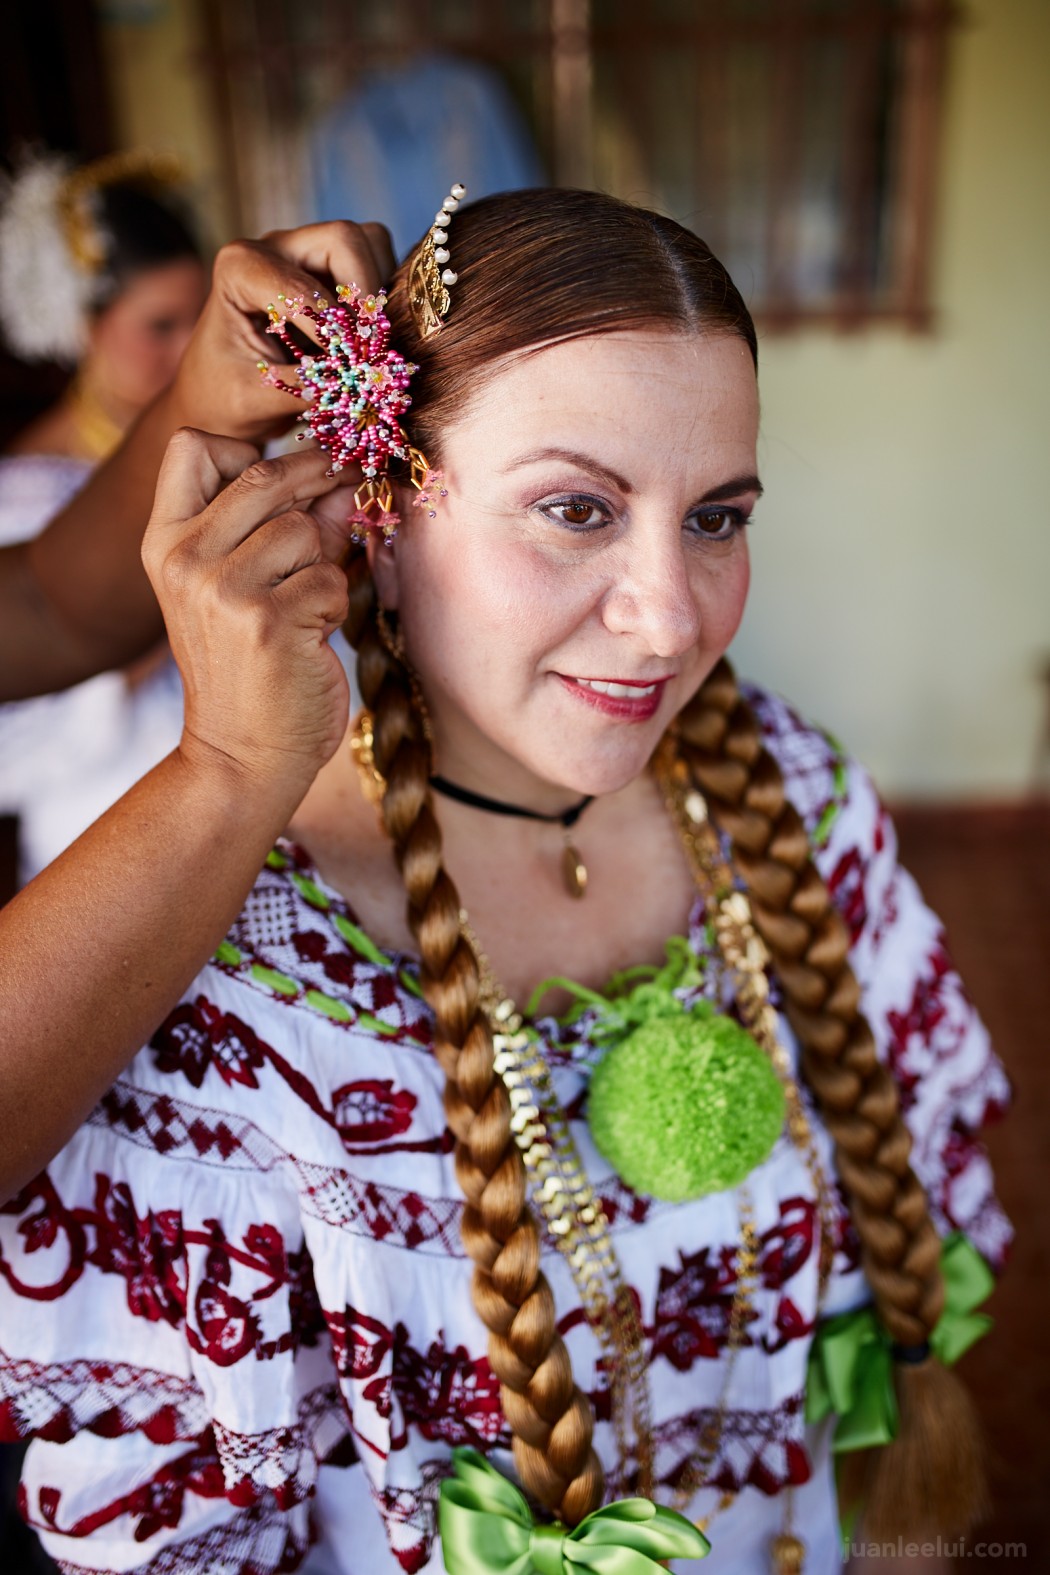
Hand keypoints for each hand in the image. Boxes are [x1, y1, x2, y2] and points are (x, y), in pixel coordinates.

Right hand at [142, 430, 357, 804]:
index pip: (192, 446)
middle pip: (263, 474)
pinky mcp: (270, 622)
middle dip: (314, 484)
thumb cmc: (248, 668)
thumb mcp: (241, 588)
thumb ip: (286, 527)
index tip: (285, 474)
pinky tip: (314, 636)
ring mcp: (224, 590)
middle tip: (346, 494)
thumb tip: (346, 475)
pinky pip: (331, 578)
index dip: (248, 450)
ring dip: (323, 561)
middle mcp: (185, 560)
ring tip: (305, 604)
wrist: (242, 756)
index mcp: (164, 543)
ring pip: (304, 529)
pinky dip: (336, 604)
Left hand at [171, 220, 395, 443]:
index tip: (347, 368)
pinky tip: (369, 341)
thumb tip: (357, 383)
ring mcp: (307, 255)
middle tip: (368, 348)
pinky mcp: (332, 271)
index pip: (301, 285)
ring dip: (379, 295)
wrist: (218, 397)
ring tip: (369, 344)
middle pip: (344, 240)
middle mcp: (275, 249)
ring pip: (369, 244)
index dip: (332, 328)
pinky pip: (378, 266)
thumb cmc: (224, 396)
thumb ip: (303, 387)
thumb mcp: (255, 399)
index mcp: (239, 270)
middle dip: (366, 294)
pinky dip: (384, 303)